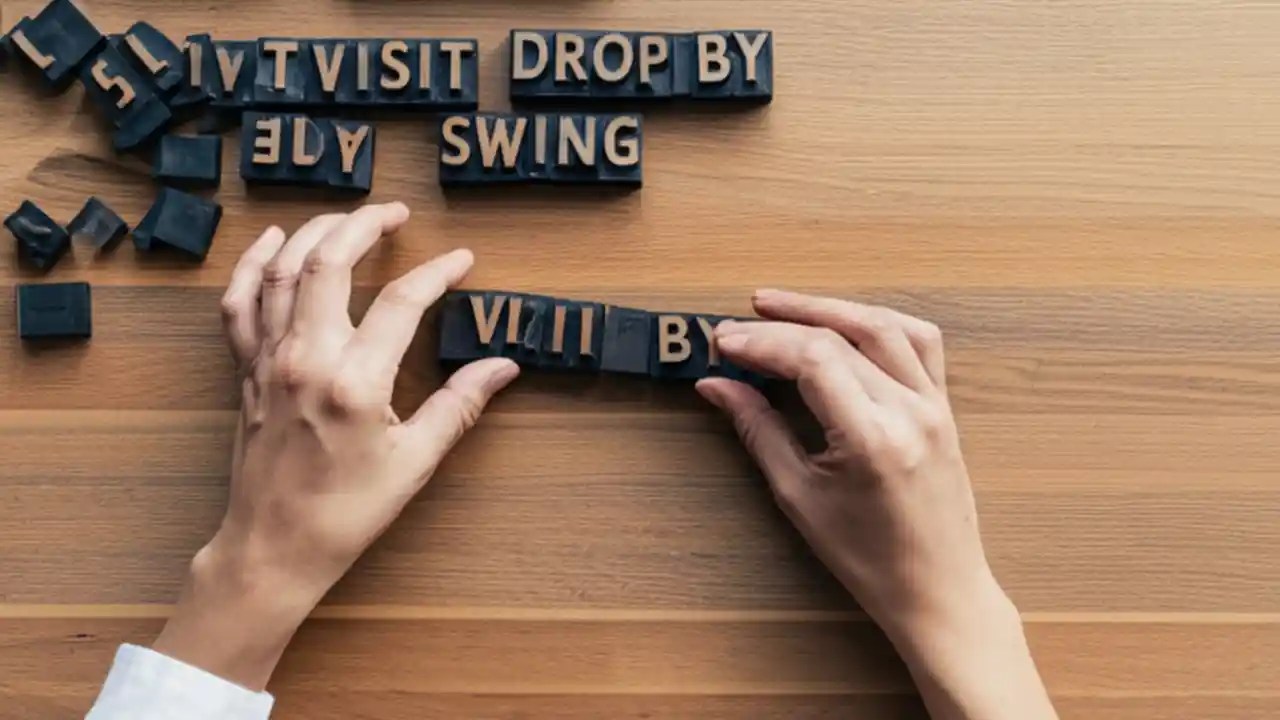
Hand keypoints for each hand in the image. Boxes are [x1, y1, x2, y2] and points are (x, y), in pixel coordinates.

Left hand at [154, 203, 518, 689]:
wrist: (275, 546)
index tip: (461, 260)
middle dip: (365, 224)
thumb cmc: (347, 511)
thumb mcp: (415, 462)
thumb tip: (502, 366)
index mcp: (355, 382)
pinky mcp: (246, 370)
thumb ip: (459, 406)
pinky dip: (253, 264)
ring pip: (283, 270)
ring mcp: (268, 360)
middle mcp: (306, 358)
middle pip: (329, 262)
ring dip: (315, 232)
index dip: (437, 272)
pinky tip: (274, 242)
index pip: (400, 301)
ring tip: (348, 219)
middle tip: (396, 212)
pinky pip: (239, 302)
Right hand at [697, 290, 1055, 719]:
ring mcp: (934, 406)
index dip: (762, 343)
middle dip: (780, 325)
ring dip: (827, 308)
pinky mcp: (944, 407)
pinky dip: (877, 321)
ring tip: (779, 306)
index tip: (722, 343)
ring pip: (883, 326)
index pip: (813, 359)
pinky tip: (842, 321)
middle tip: (735, 327)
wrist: (938, 590)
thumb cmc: (868, 559)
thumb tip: (717, 386)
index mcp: (873, 439)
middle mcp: (910, 412)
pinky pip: (919, 342)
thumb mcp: (799, 497)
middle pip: (840, 337)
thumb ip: (759, 431)